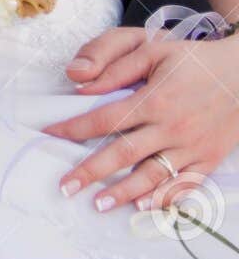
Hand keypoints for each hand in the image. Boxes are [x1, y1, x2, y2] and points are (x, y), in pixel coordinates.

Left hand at [45, 26, 238, 212]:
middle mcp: (171, 127)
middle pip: (123, 154)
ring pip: (153, 175)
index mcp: (153, 99)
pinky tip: (146, 207)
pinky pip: (186, 184)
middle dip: (91, 172)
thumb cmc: (193, 60)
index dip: (74, 129)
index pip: (104, 119)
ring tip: (100, 204)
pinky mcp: (209, 158)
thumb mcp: (153, 51)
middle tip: (65, 187)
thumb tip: (79, 84)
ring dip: (125, 192)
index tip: (50, 135)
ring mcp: (192, 146)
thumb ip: (115, 67)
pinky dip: (166, 198)